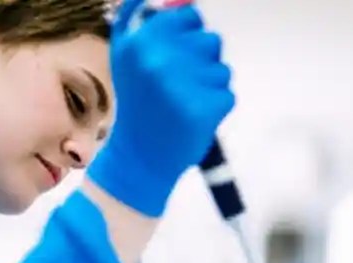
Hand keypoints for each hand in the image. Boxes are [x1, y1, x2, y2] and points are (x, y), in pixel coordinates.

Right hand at [87, 0, 233, 216]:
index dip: (188, 37)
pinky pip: (227, 94)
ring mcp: (184, 85)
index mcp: (141, 41)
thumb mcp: (124, 54)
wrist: (140, 157)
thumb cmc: (137, 104)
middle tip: (178, 86)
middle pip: (210, 41)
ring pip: (221, 69)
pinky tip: (193, 118)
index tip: (175, 58)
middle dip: (200, 62)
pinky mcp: (205, 109)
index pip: (190, 16)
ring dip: (210, 85)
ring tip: (184, 102)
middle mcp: (161, 59)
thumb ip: (139, 15)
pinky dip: (216, 108)